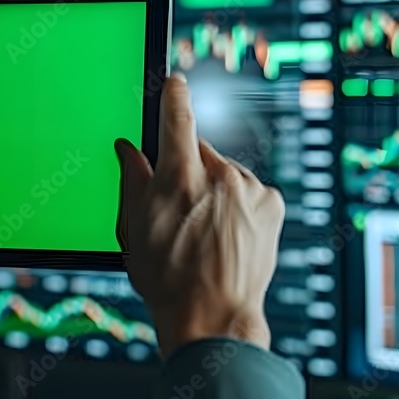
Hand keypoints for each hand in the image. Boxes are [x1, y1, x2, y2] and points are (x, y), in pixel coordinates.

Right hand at [115, 74, 283, 357]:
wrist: (213, 316)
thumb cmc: (167, 278)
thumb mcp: (132, 228)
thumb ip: (131, 179)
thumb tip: (127, 148)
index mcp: (179, 175)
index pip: (177, 117)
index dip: (173, 95)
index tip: (175, 82)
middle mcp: (220, 174)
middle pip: (199, 151)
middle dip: (187, 168)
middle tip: (177, 206)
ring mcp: (250, 189)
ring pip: (225, 172)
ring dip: (214, 188)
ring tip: (204, 229)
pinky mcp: (272, 204)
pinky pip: (249, 190)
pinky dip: (238, 203)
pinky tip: (227, 232)